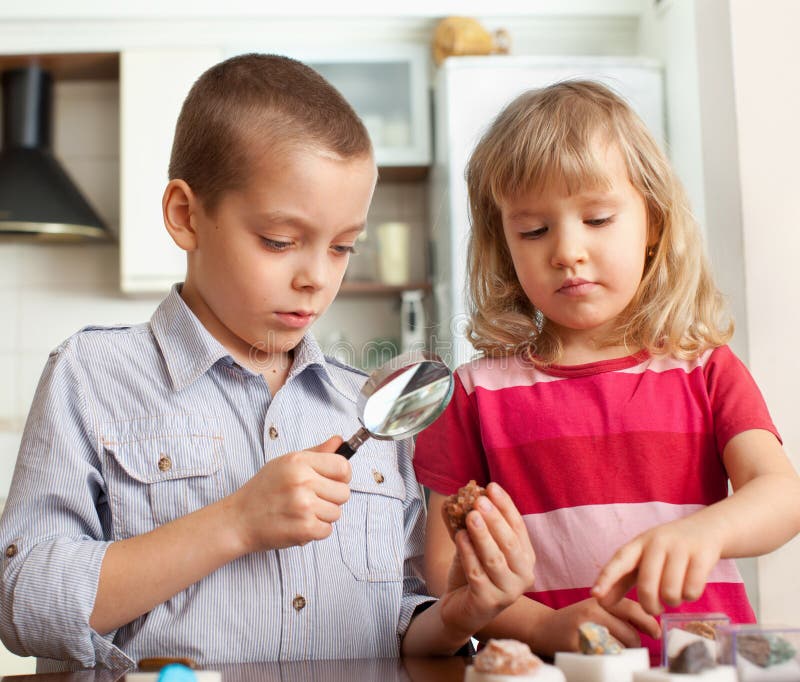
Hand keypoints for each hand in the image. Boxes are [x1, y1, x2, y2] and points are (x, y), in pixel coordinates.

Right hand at [227, 436, 350, 553]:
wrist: (238, 520)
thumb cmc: (263, 490)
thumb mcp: (286, 463)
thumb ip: (316, 453)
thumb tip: (339, 441)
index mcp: (299, 462)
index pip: (343, 466)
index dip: (342, 476)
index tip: (334, 481)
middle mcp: (302, 481)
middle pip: (344, 492)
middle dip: (332, 498)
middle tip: (312, 499)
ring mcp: (304, 506)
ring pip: (337, 513)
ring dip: (323, 516)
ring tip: (302, 512)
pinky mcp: (304, 529)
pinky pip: (327, 530)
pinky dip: (316, 531)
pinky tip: (299, 523)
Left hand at [439, 483, 535, 635]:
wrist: (460, 609)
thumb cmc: (473, 573)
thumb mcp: (475, 545)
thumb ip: (472, 524)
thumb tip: (459, 495)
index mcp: (525, 557)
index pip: (518, 527)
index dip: (506, 506)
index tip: (492, 487)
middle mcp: (523, 576)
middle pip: (510, 543)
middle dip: (495, 519)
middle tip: (479, 501)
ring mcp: (508, 592)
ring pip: (494, 559)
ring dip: (482, 535)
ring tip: (469, 516)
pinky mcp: (488, 602)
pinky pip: (477, 573)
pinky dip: (468, 553)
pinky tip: (459, 537)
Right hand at [525, 598, 660, 655]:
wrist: (544, 627)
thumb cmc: (576, 619)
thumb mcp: (596, 607)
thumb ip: (619, 612)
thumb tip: (651, 626)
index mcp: (599, 600)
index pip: (632, 609)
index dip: (648, 622)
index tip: (656, 633)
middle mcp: (592, 612)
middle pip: (629, 634)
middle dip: (634, 643)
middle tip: (628, 645)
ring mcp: (584, 630)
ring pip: (619, 648)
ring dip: (622, 653)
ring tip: (612, 649)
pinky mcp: (578, 647)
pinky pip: (605, 658)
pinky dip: (609, 659)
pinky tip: (602, 655)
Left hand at [592, 516, 722, 614]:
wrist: (707, 528)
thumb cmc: (669, 550)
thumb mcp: (644, 558)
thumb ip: (622, 580)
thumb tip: (601, 601)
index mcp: (639, 543)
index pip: (619, 560)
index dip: (606, 579)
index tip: (595, 595)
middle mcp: (657, 542)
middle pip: (646, 586)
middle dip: (649, 606)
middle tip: (655, 608)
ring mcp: (680, 547)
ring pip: (670, 593)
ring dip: (673, 602)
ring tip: (675, 594)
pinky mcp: (702, 556)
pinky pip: (692, 591)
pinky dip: (690, 597)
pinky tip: (689, 587)